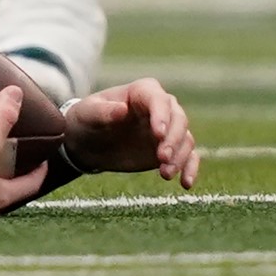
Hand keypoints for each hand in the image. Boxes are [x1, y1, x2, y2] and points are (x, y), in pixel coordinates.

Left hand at [62, 78, 198, 187]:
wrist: (87, 142)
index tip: (158, 134)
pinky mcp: (171, 148)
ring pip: (186, 139)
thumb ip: (103, 111)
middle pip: (179, 119)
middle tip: (162, 158)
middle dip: (173, 139)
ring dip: (180, 157)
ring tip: (165, 174)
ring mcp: (168, 129)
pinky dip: (190, 168)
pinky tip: (186, 183)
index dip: (161, 116)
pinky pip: (189, 157)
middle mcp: (160, 107)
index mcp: (141, 92)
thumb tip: (122, 109)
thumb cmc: (86, 119)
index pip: (158, 100)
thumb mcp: (88, 113)